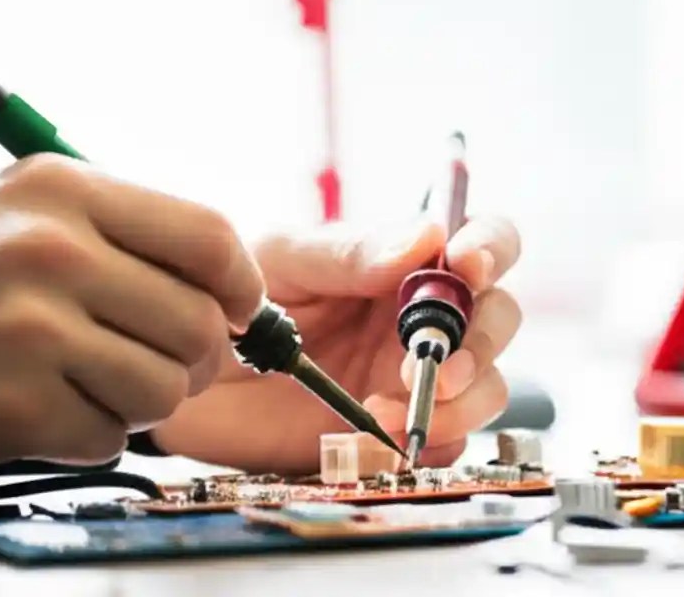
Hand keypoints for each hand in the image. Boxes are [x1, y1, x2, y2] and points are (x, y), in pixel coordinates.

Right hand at [0, 154, 262, 466]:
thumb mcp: (20, 206)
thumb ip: (123, 232)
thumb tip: (228, 283)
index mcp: (65, 189)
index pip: (209, 237)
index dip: (242, 284)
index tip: (238, 308)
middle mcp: (54, 252)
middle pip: (201, 323)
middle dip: (198, 357)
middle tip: (163, 362)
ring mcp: (32, 331)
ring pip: (167, 390)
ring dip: (142, 401)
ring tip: (91, 383)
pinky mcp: (12, 407)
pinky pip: (110, 440)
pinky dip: (89, 435)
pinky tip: (44, 410)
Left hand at [151, 216, 521, 474]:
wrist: (184, 373)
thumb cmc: (235, 297)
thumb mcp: (283, 260)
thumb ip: (351, 252)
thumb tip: (427, 237)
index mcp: (405, 264)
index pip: (482, 243)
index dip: (490, 250)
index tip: (466, 267)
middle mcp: (422, 320)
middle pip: (500, 319)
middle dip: (479, 342)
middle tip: (431, 366)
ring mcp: (414, 380)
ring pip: (488, 388)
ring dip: (457, 402)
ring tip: (388, 411)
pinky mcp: (397, 437)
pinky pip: (445, 446)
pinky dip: (425, 445)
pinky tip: (376, 440)